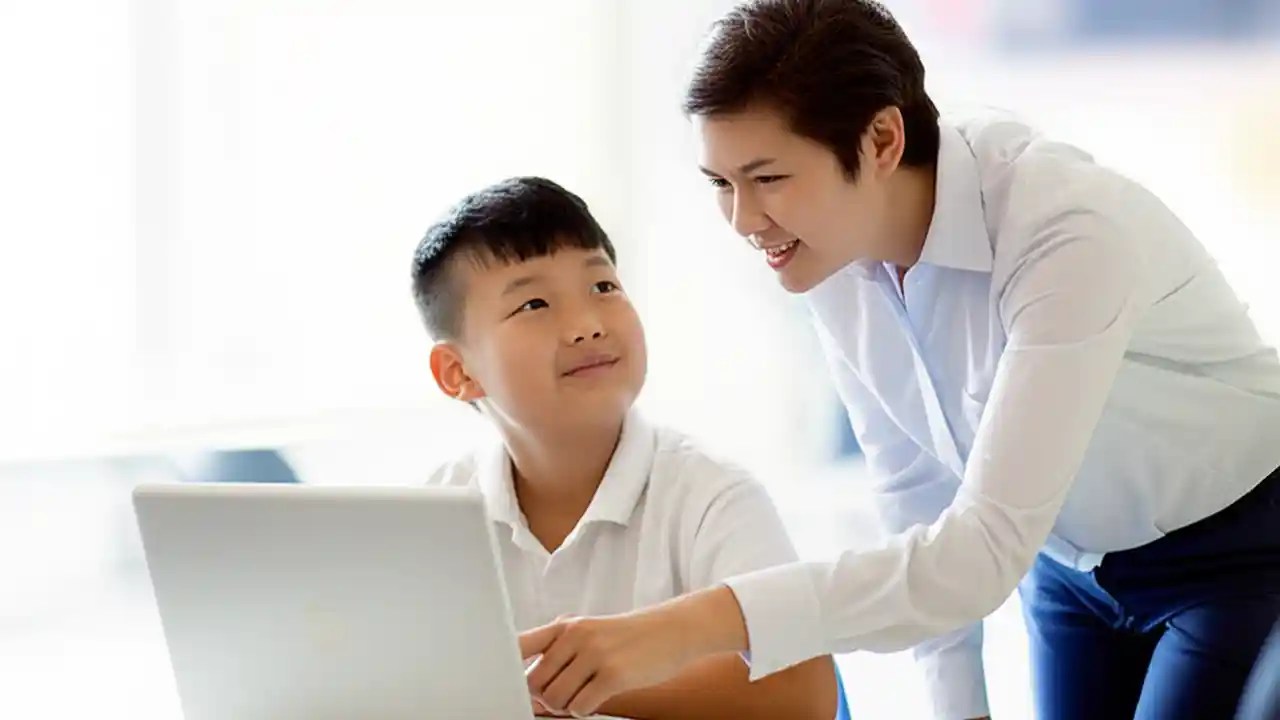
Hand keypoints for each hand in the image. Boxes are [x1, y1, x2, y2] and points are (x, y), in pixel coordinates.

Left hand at [519, 587, 746, 716]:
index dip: (505, 667)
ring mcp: (595, 655)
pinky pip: (579, 707)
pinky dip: (582, 710)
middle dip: (543, 697)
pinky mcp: (614, 675)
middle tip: (562, 695)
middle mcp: (576, 637)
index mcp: (566, 625)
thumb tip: (530, 685)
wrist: (673, 630)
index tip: (501, 681)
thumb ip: (559, 650)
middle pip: (534, 682)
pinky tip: (595, 699)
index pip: (519, 645)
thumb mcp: (590, 630)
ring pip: (555, 698)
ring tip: (581, 696)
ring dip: (564, 706)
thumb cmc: (628, 636)